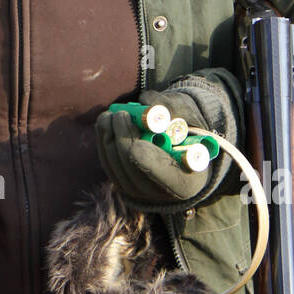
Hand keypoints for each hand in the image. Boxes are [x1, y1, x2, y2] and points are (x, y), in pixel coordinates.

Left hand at [96, 91, 210, 206]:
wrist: (178, 148)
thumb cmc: (188, 129)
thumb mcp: (190, 116)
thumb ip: (174, 107)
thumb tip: (146, 100)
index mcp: (185, 182)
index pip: (167, 176)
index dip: (150, 163)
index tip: (138, 145)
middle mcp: (159, 194)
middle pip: (134, 169)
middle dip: (124, 140)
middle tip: (121, 114)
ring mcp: (137, 190)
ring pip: (116, 164)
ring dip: (110, 137)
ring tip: (110, 114)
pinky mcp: (120, 182)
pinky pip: (107, 162)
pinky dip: (103, 140)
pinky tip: (104, 123)